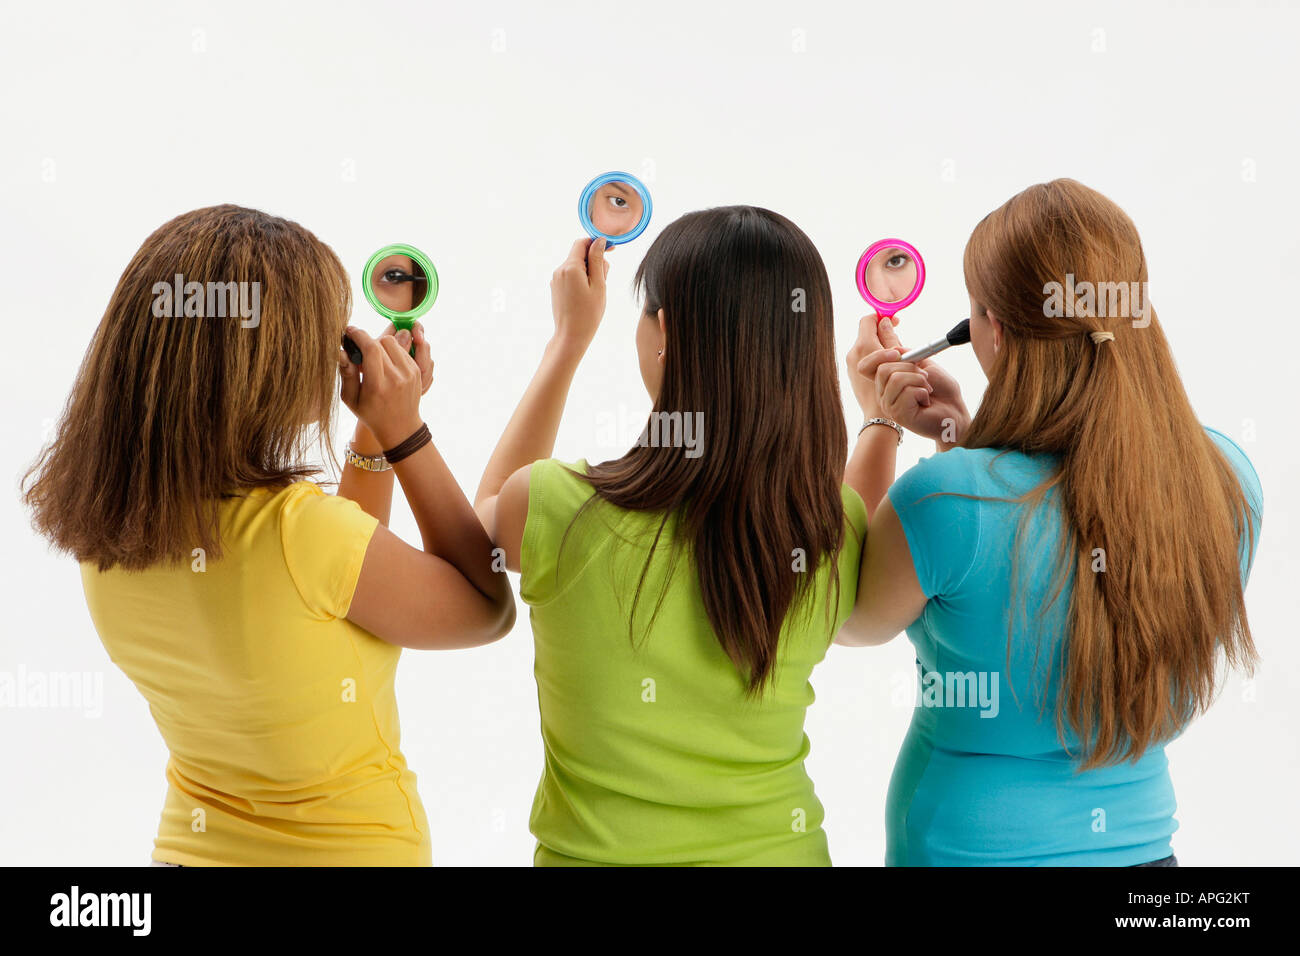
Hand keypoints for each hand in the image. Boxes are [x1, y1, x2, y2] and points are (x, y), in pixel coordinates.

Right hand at [338, 326, 424, 449]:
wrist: (400, 427)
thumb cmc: (371, 414)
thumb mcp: (351, 399)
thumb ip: (346, 374)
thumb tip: (340, 351)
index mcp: (378, 386)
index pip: (371, 349)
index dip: (359, 335)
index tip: (349, 331)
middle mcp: (396, 378)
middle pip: (381, 343)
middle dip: (367, 341)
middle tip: (359, 351)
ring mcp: (409, 374)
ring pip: (392, 342)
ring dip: (379, 345)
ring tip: (372, 359)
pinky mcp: (417, 371)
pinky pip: (402, 349)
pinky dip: (390, 351)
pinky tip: (384, 363)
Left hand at [550, 237, 607, 349]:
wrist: (571, 336)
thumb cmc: (588, 314)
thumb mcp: (599, 285)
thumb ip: (598, 260)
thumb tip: (599, 241)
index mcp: (570, 267)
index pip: (582, 242)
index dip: (597, 243)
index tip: (611, 250)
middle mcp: (560, 270)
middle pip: (580, 254)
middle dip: (595, 260)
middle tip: (605, 279)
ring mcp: (556, 279)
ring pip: (576, 265)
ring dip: (590, 271)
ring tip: (597, 291)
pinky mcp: (556, 287)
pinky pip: (571, 276)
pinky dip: (582, 279)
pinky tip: (588, 295)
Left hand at [847, 313, 894, 419]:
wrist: (879, 416)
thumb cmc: (892, 390)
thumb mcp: (896, 360)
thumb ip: (890, 338)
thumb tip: (886, 321)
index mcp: (864, 347)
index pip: (868, 320)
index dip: (882, 317)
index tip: (895, 321)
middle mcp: (853, 352)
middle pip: (866, 331)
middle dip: (881, 331)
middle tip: (896, 335)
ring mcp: (850, 362)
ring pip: (865, 343)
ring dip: (879, 343)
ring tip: (894, 353)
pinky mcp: (851, 371)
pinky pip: (863, 355)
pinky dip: (874, 354)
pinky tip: (886, 364)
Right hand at [859, 329, 969, 445]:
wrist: (955, 411)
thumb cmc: (941, 389)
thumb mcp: (921, 362)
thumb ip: (901, 350)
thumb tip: (884, 322)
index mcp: (885, 380)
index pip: (865, 365)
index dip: (878, 354)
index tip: (897, 352)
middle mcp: (883, 393)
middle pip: (883, 368)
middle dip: (910, 366)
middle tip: (924, 377)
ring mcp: (889, 405)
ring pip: (895, 378)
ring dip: (918, 380)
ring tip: (926, 389)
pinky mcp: (898, 414)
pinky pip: (906, 391)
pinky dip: (922, 392)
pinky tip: (926, 401)